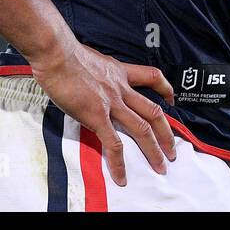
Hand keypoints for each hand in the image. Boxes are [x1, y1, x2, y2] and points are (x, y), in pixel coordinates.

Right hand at [30, 41, 176, 186]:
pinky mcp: (97, 116)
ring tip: (161, 167)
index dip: (165, 89)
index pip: (151, 77)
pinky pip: (113, 143)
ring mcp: (111, 103)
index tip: (170, 100)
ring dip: (154, 150)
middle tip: (172, 150)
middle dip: (166, 134)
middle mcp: (120, 88)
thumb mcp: (91, 60)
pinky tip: (121, 177)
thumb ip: (98, 73)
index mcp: (119, 72)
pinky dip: (119, 163)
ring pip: (142, 129)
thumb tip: (93, 80)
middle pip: (153, 112)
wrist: (56, 53)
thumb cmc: (64, 53)